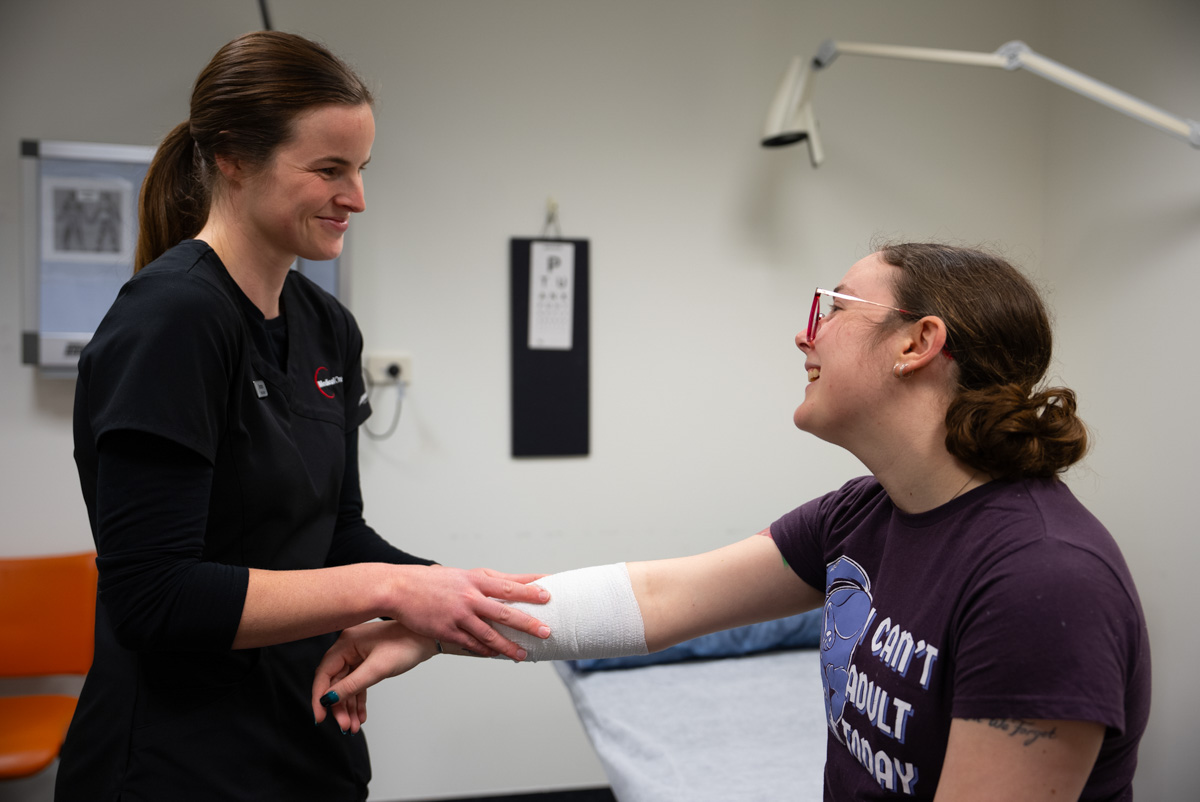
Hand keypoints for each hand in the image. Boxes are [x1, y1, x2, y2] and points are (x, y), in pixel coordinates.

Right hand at [312, 620, 434, 733]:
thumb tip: (328, 700)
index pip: (324, 673)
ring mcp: (358, 654)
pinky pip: (358, 683)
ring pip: (346, 685)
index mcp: (346, 642)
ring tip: (353, 726)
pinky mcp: (367, 660)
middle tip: (344, 726)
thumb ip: (352, 685)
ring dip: (349, 707)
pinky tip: (360, 716)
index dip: (319, 697)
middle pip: (335, 682)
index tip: (320, 718)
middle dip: (338, 706)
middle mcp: (348, 646)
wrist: (428, 639)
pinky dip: (358, 700)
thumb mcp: (377, 669)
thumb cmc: (406, 645)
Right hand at [385, 565, 550, 660]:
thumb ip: (486, 582)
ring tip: (523, 655)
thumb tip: (512, 585)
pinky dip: (485, 651)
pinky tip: (496, 655)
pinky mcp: (447, 630)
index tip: (549, 594)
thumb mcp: (462, 575)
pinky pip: (471, 644)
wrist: (400, 589)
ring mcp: (459, 615)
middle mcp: (470, 597)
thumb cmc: (433, 581)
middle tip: (546, 631)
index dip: (530, 590)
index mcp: (476, 580)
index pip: (509, 585)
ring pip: (489, 634)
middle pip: (504, 611)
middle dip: (527, 623)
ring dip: (509, 646)